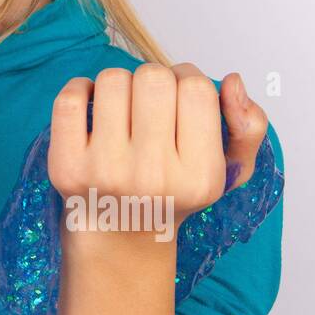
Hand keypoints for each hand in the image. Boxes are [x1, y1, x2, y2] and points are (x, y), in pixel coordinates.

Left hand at [46, 63, 269, 253]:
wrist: (120, 236)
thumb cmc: (173, 195)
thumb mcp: (226, 172)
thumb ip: (248, 125)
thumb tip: (233, 81)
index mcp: (199, 177)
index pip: (197, 88)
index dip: (187, 80)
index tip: (179, 98)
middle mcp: (153, 176)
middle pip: (154, 77)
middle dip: (153, 80)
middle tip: (149, 104)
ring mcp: (105, 171)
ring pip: (112, 79)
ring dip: (119, 85)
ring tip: (123, 110)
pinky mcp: (67, 166)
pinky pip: (70, 97)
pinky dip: (80, 89)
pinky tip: (92, 107)